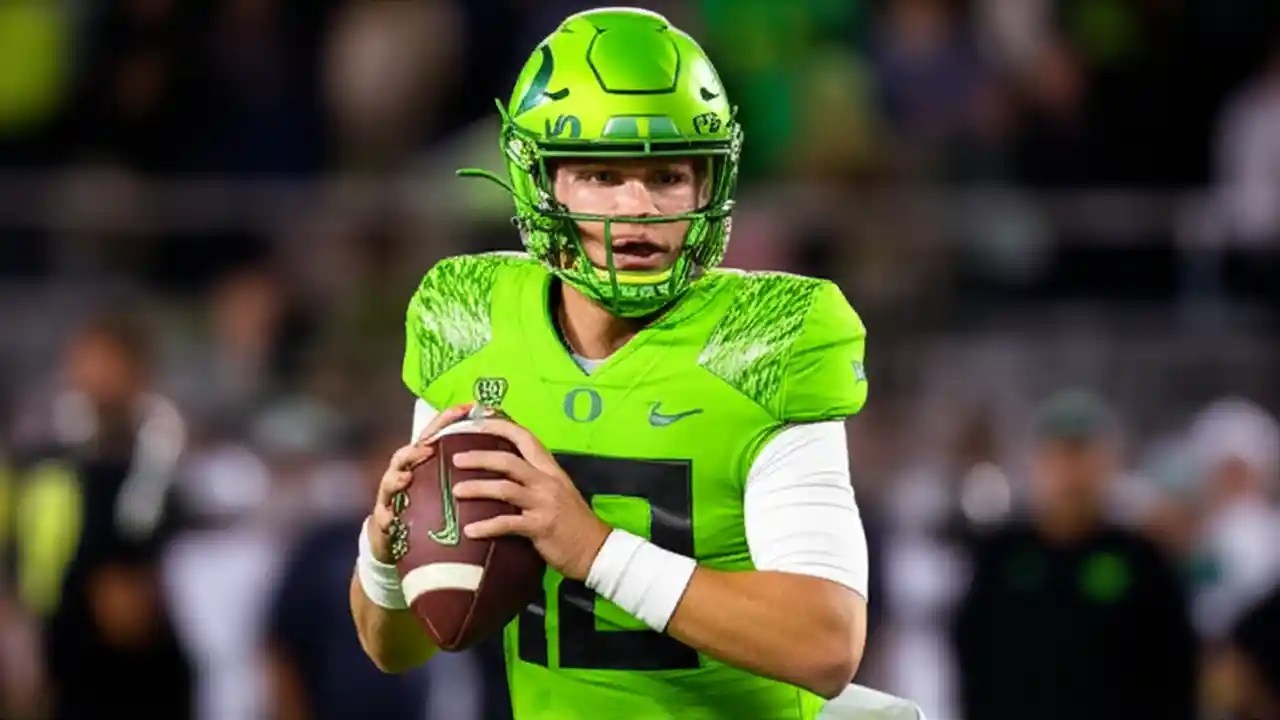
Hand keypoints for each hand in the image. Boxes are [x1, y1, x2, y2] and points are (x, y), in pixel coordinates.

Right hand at [368, 403, 473, 563]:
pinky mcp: (383, 522)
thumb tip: (504, 449)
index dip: (445, 421)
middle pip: (404, 456)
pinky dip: (385, 517)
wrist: (395, 542)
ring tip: (407, 478)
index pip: (432, 437)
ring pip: (389, 483)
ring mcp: (390, 498)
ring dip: (396, 480)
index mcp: (421, 464)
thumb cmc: (427, 510)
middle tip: (428, 448)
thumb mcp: (446, 487)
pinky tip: (391, 518)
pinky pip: (382, 518)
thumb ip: (467, 470)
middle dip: (414, 450)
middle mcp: (402, 475)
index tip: (464, 409)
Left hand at [451, 418, 610, 581]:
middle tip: (456, 459)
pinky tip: (470, 531)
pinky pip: (508, 523)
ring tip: (455, 492)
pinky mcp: (540, 526)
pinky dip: (486, 526)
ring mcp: (544, 503)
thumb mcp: (557, 492)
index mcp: (550, 470)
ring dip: (477, 488)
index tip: (476, 422)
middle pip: (508, 460)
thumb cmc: (574, 522)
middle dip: (479, 457)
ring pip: (505, 488)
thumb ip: (534, 481)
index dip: (499, 427)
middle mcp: (547, 481)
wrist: (597, 549)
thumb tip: (503, 474)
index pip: (525, 437)